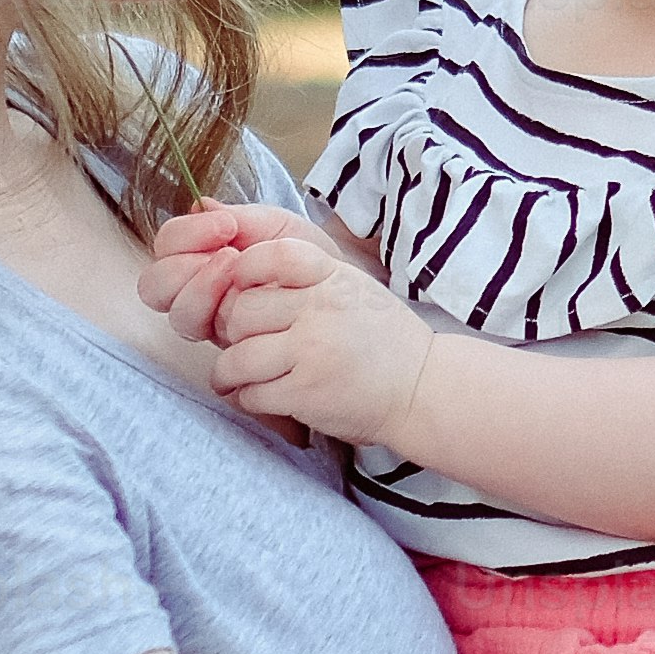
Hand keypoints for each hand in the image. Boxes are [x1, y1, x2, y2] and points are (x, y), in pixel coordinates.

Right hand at [137, 200, 335, 348]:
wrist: (341, 286)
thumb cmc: (306, 256)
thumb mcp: (277, 227)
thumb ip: (239, 216)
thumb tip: (200, 205)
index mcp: (199, 255)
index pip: (166, 246)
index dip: (185, 235)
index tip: (226, 223)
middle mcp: (195, 291)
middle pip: (154, 286)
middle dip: (183, 266)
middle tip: (227, 251)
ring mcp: (211, 322)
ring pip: (178, 315)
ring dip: (201, 289)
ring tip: (237, 269)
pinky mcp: (230, 348)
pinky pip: (207, 339)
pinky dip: (222, 315)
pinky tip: (249, 298)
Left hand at [183, 217, 441, 446]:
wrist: (421, 390)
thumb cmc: (381, 340)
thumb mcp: (352, 288)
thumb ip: (305, 277)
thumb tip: (236, 270)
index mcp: (333, 277)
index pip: (272, 255)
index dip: (245, 269)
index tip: (244, 289)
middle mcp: (322, 309)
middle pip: (242, 311)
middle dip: (235, 332)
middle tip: (246, 343)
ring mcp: (312, 351)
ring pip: (237, 357)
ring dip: (233, 372)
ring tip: (243, 376)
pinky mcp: (306, 393)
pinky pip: (250, 394)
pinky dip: (248, 398)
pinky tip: (264, 395)